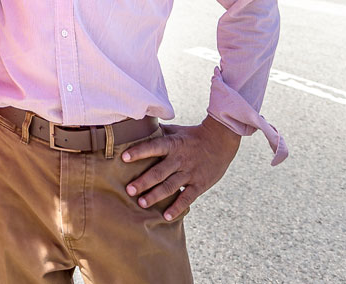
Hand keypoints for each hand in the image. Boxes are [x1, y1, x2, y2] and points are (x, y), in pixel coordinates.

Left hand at [122, 118, 240, 220]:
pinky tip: (166, 216)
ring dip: (155, 196)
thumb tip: (137, 130)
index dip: (139, 152)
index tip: (124, 157)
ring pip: (170, 186)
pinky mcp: (199, 184)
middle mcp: (180, 159)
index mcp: (173, 144)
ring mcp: (190, 173)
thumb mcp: (176, 130)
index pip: (153, 147)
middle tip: (129, 190)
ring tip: (142, 203)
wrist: (221, 140)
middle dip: (143, 182)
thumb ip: (159, 133)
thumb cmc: (193, 135)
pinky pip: (187, 198)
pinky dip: (177, 208)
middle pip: (159, 172)